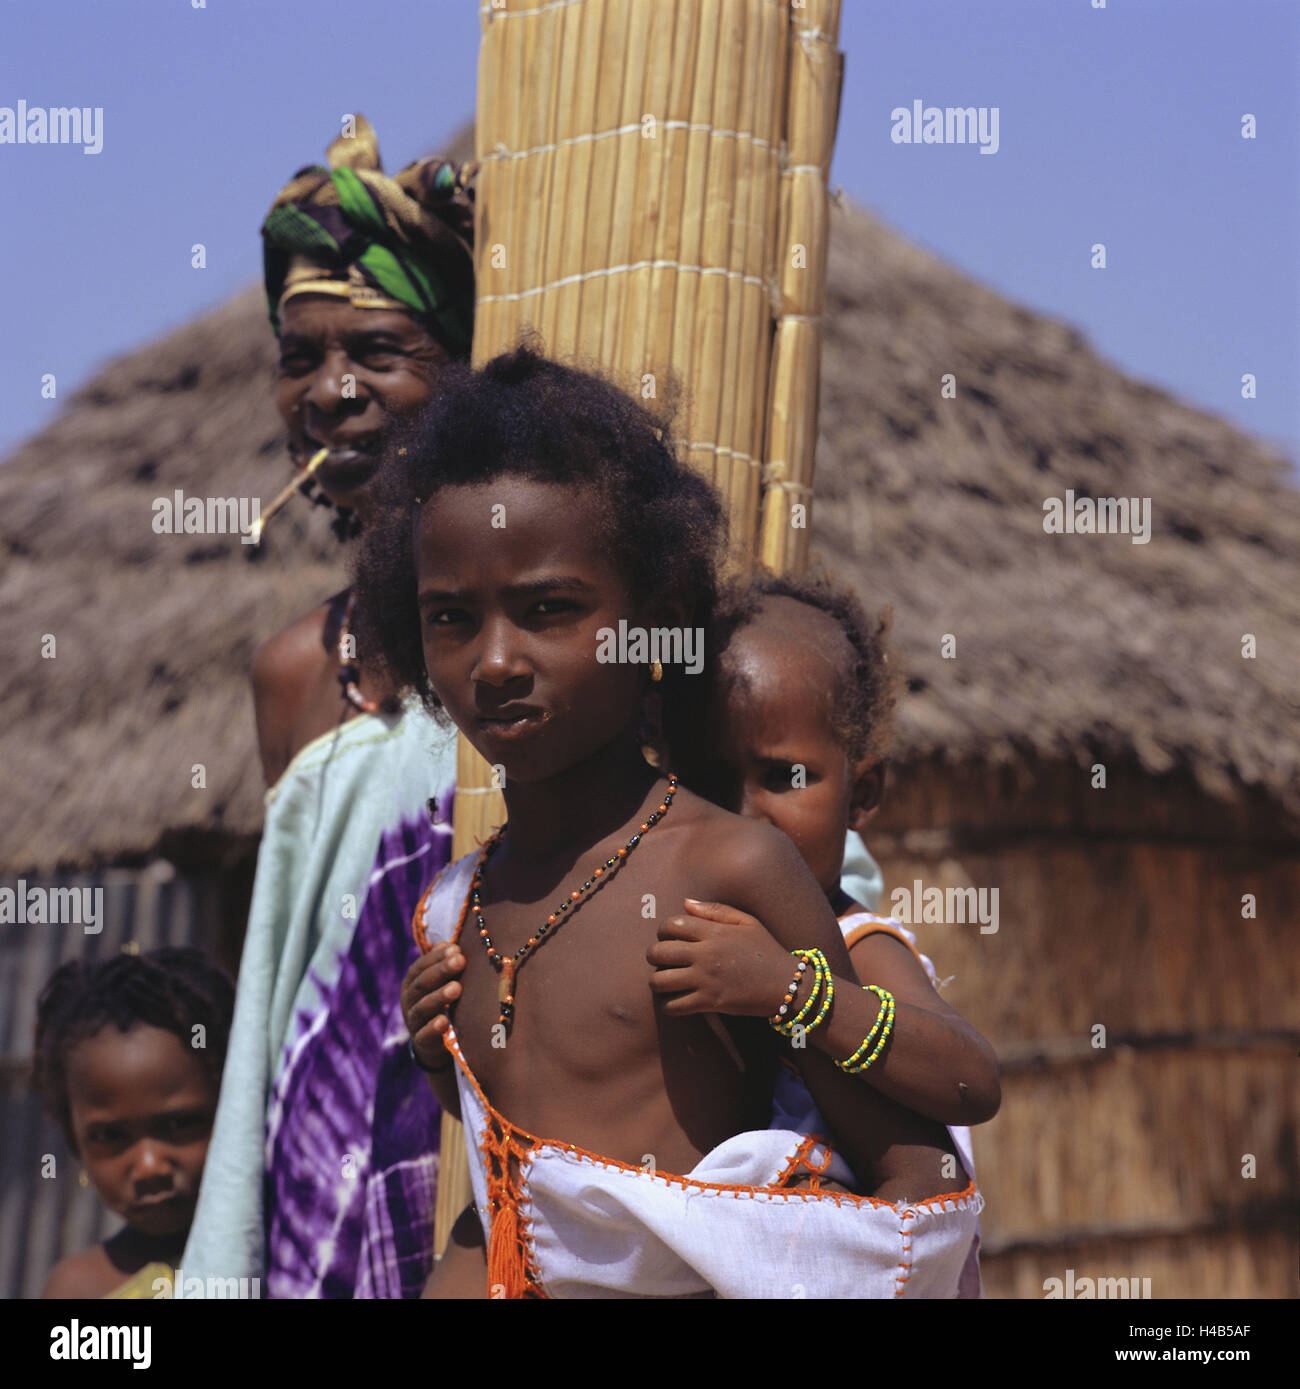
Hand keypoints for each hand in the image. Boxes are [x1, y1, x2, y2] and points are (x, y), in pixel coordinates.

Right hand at [401, 941, 464, 1070]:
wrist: (432, 1042)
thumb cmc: (439, 1003)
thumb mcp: (439, 983)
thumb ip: (443, 965)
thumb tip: (450, 945)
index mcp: (412, 983)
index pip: (420, 967)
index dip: (436, 957)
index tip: (456, 949)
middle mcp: (409, 1000)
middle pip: (421, 984)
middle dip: (440, 971)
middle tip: (460, 961)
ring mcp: (413, 1022)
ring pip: (422, 1008)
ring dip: (439, 996)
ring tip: (457, 988)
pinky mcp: (421, 1042)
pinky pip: (424, 1035)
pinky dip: (433, 1028)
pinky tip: (444, 1022)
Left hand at [646, 898, 792, 1018]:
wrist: (786, 984)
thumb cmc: (766, 950)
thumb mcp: (747, 922)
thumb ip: (716, 911)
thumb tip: (686, 903)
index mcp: (714, 932)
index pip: (673, 924)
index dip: (663, 930)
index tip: (667, 937)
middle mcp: (706, 955)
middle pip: (659, 952)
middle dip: (653, 955)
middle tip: (659, 960)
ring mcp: (706, 980)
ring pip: (660, 981)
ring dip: (656, 982)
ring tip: (663, 981)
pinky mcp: (709, 1002)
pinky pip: (674, 1006)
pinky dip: (668, 1005)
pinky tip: (673, 1001)